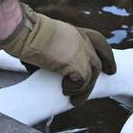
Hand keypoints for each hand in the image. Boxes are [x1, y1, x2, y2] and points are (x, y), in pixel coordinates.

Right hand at [0, 4, 115, 104]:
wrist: (24, 32)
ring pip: (93, 73)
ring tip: (75, 100)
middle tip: (107, 77)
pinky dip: (76, 89)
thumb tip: (39, 66)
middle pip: (99, 58)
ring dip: (85, 88)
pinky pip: (83, 81)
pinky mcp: (78, 64)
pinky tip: (65, 91)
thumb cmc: (24, 35)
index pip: (97, 40)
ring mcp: (82, 51)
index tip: (107, 63)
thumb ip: (50, 51)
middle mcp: (81, 39)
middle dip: (105, 69)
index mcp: (73, 32)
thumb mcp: (44, 39)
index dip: (104, 52)